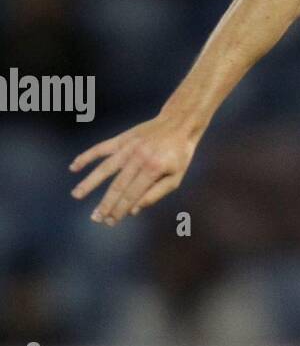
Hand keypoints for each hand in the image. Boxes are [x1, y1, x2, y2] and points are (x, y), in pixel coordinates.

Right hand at [70, 115, 198, 226]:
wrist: (179, 123)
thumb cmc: (179, 155)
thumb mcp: (175, 178)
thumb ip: (155, 194)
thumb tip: (133, 211)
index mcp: (153, 169)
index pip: (132, 195)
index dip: (120, 210)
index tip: (109, 222)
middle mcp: (138, 158)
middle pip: (117, 185)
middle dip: (105, 203)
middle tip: (95, 218)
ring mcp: (128, 147)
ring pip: (104, 168)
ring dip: (89, 182)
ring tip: (76, 195)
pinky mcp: (122, 139)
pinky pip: (101, 148)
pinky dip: (86, 157)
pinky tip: (74, 167)